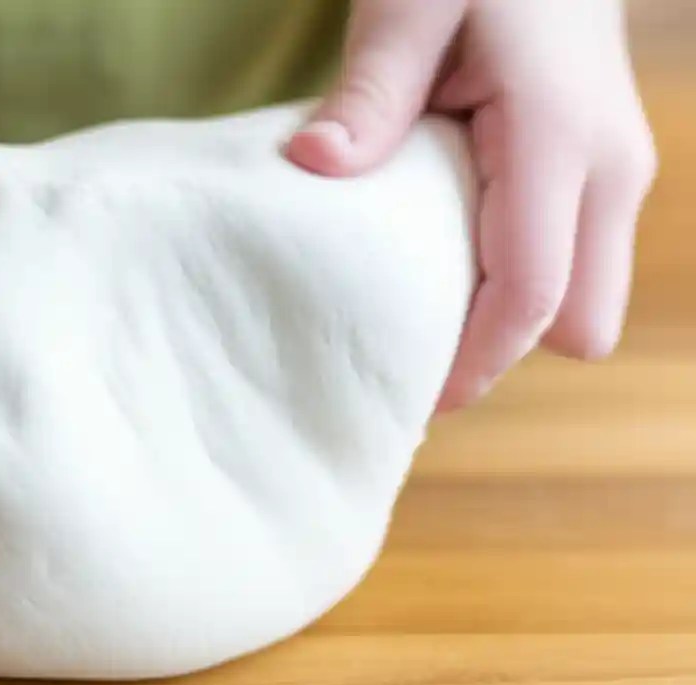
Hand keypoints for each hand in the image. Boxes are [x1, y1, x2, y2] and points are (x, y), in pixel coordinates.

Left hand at [286, 0, 656, 409]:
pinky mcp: (605, 175)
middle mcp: (610, 170)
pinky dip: (523, 283)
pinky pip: (576, 266)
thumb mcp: (409, 8)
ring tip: (425, 305)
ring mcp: (618, 174)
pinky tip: (454, 258)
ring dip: (512, 319)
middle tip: (411, 345)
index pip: (530, 295)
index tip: (411, 399)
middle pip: (575, 323)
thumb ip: (369, 92)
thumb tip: (314, 165)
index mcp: (560, 140)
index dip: (475, 363)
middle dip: (501, 349)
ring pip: (584, 303)